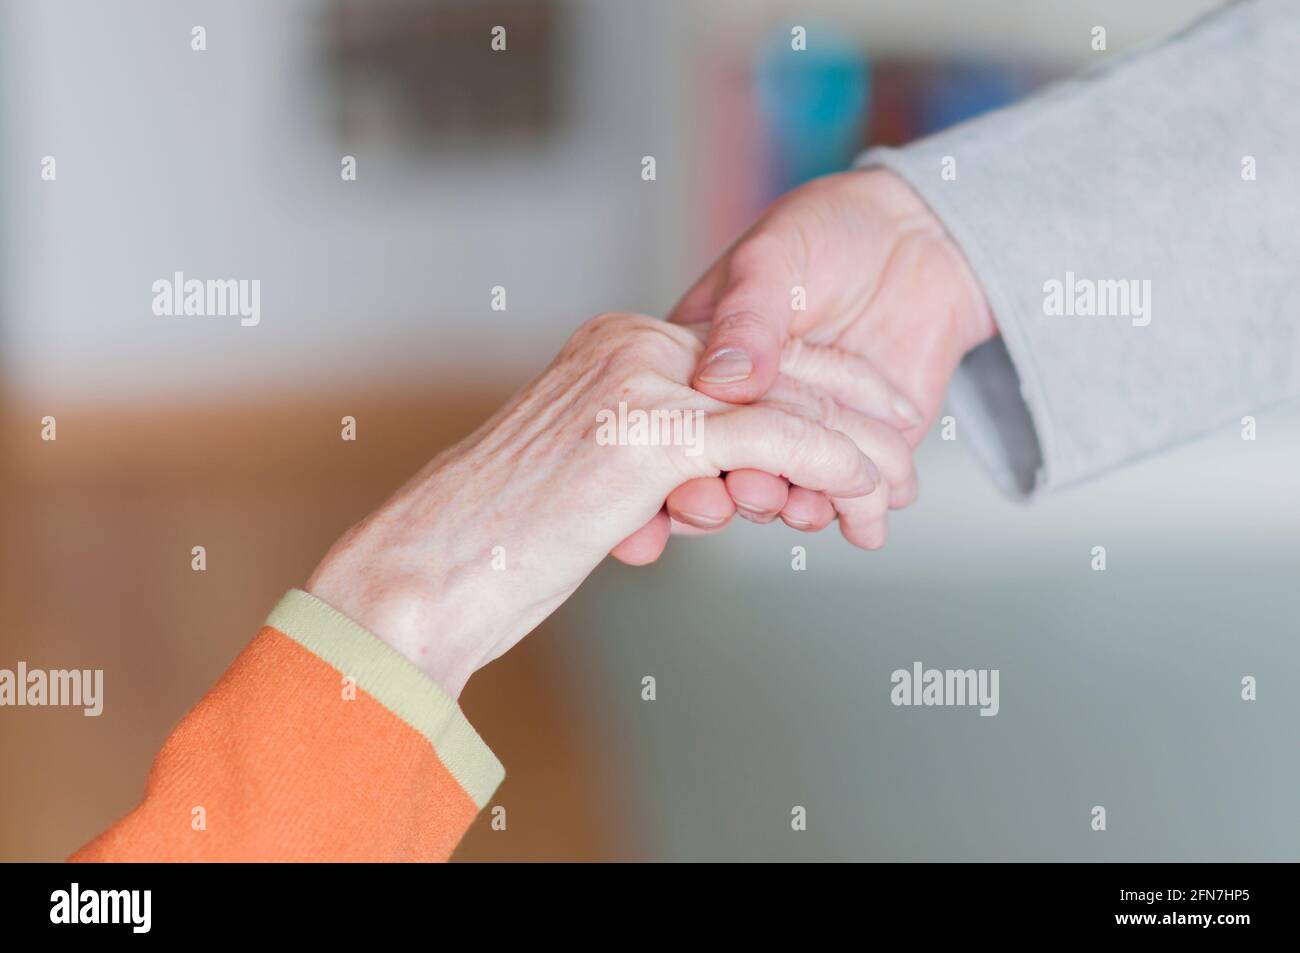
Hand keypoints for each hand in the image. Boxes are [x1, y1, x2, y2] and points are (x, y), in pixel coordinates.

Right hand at [305, 313, 885, 696]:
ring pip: (783, 400)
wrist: (424, 574)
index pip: (745, 359)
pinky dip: (829, 460)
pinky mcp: (644, 430)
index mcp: (614, 345)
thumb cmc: (492, 542)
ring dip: (856, 445)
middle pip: (777, 370)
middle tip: (906, 454)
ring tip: (902, 482)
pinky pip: (768, 437)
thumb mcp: (584, 476)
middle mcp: (628, 345)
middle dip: (854, 414)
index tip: (868, 425)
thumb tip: (701, 480)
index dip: (819, 390)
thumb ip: (646, 453)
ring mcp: (635, 380)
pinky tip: (867, 485)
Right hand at [618, 168, 996, 555]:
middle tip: (732, 497)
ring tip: (799, 507)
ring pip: (776, 492)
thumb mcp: (773, 260)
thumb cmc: (828, 231)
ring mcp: (795, 438)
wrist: (917, 238)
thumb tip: (723, 382)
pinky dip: (847, 511)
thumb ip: (747, 319)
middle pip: (718, 470)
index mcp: (699, 365)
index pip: (669, 421)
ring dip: (784, 507)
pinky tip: (854, 513)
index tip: (669, 485)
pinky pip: (840, 495)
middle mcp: (742, 411)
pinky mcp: (851, 453)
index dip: (661, 462)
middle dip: (721, 495)